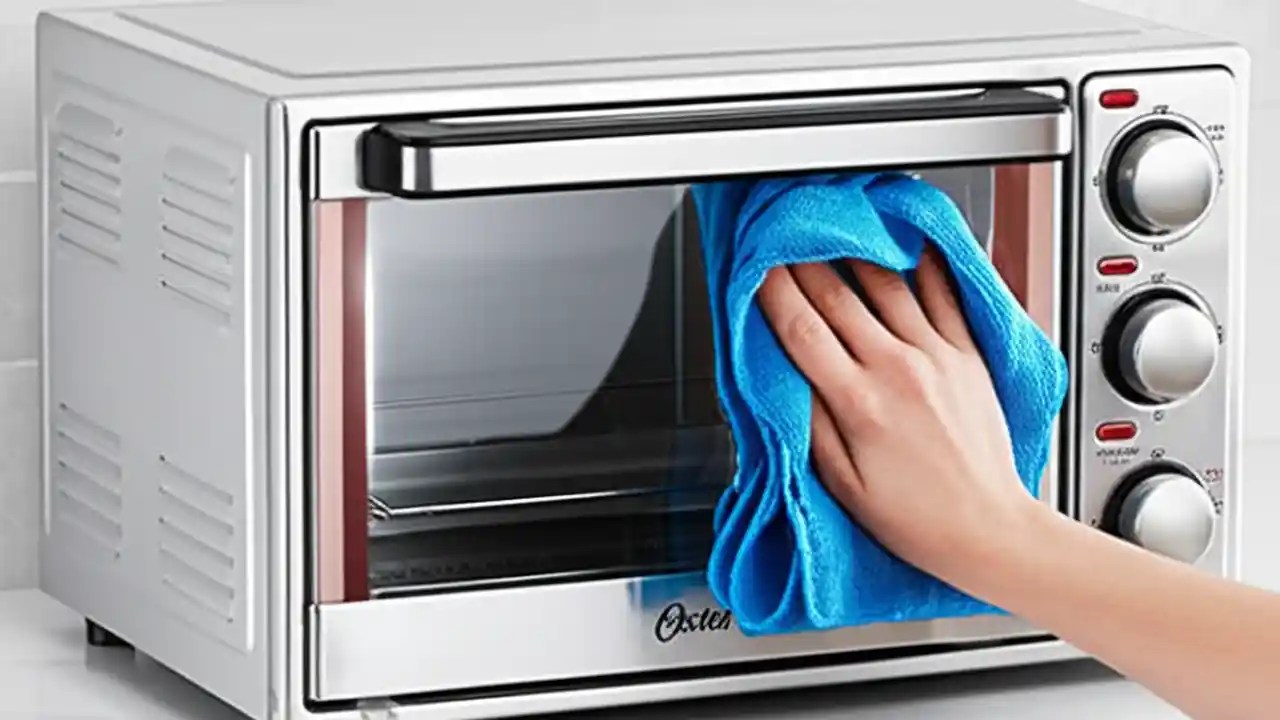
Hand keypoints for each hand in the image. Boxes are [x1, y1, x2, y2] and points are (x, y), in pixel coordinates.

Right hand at [756, 250, 1042, 579]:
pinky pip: (944, 296)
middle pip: (838, 298)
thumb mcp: (842, 485)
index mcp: (860, 405)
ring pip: (887, 286)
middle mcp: (898, 370)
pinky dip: (924, 266)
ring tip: (832, 233)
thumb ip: (810, 425)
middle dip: (803, 262)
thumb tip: (785, 378)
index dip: (774, 293)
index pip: (803, 331)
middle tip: (783, 238)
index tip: (757, 269)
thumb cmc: (915, 518)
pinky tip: (908, 246)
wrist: (989, 529)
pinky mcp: (968, 356)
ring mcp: (937, 357)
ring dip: (854, 253)